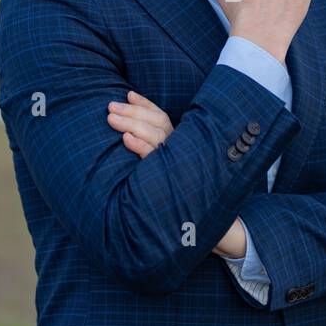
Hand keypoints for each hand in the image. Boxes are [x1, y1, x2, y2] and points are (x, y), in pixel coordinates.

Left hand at [107, 93, 246, 259]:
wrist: (215, 231)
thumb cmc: (186, 199)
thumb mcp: (169, 171)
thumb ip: (156, 154)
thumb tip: (129, 137)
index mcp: (181, 145)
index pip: (162, 118)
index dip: (146, 105)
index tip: (128, 94)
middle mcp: (183, 151)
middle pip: (157, 123)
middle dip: (133, 112)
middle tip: (110, 106)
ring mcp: (181, 164)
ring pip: (156, 137)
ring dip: (132, 124)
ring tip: (112, 118)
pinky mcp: (175, 181)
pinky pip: (156, 161)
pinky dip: (141, 148)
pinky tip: (126, 141)